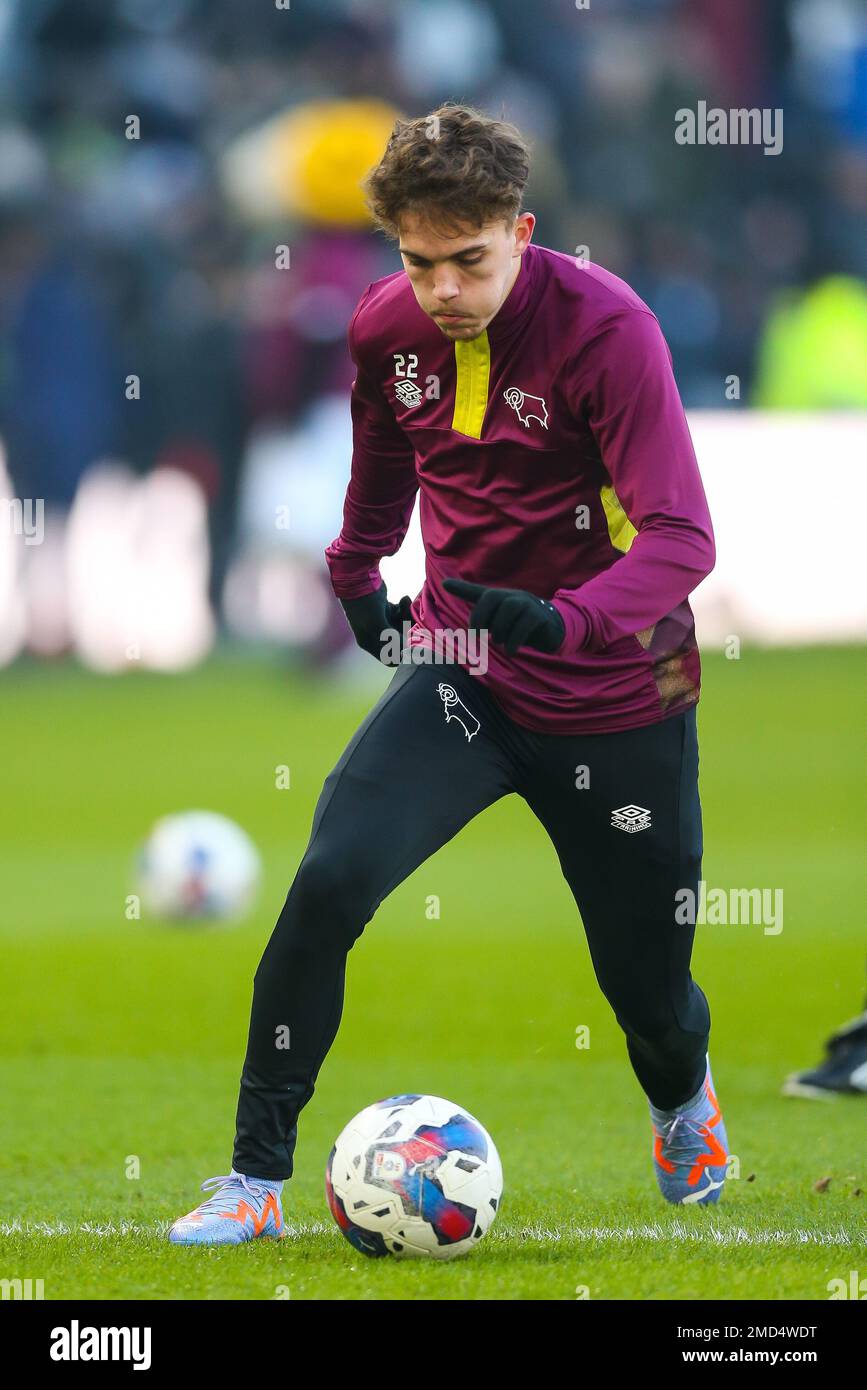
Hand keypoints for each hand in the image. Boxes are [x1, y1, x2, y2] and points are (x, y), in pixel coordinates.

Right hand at [339, 581, 412, 662]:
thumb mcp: (377, 624)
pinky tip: (403, 599)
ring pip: (401, 627)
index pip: (389, 659)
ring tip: (405, 603)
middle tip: (413, 620)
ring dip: (407, 617)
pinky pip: (400, 615)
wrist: (358, 577)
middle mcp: (374, 634)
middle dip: (408, 631)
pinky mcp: (385, 609)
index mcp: (368, 642)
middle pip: (399, 642)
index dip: (404, 655)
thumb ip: (392, 640)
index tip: (415, 644)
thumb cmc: (364, 603)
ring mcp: (380, 621)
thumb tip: (408, 650)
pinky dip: (404, 608)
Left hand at [442, 577, 564, 655]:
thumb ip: (482, 615)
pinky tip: (510, 651)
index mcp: (500, 599)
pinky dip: (514, 641)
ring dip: (500, 630)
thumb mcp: (500, 620)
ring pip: (508, 609)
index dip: (461, 588)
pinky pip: (524, 624)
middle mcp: (512, 596)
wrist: (552, 629)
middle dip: (481, 618)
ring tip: (499, 642)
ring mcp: (527, 603)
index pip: (479, 592)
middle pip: (491, 598)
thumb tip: (465, 614)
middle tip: (480, 636)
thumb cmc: (520, 623)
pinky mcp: (539, 616)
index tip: (444, 584)